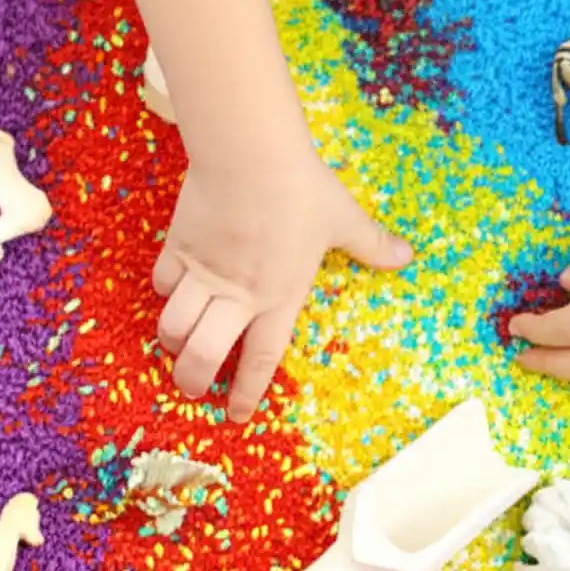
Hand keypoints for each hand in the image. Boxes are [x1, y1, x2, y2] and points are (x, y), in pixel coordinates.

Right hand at [152, 98, 412, 420]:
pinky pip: (163, 283)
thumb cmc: (301, 190)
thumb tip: (406, 256)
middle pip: (202, 355)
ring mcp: (204, 273)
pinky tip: (173, 291)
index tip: (236, 414)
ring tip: (176, 344)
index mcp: (279, 298)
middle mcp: (238, 295)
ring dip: (172, 341)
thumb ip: (371, 244)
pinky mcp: (179, 247)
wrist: (250, 156)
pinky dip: (166, 292)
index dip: (246, 392)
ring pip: (174, 325)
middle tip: (190, 387)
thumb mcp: (343, 219)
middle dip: (192, 380)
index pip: (261, 360)